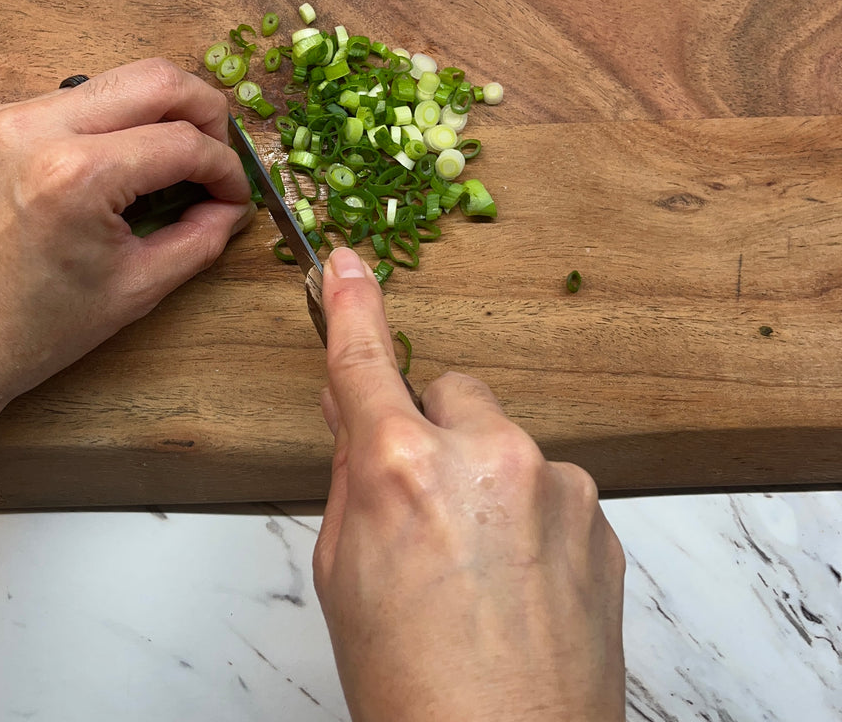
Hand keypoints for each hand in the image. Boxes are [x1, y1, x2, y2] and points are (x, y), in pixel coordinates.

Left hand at [0, 58, 252, 413]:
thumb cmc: (29, 330)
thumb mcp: (135, 289)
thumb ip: (200, 237)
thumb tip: (231, 206)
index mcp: (76, 175)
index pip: (182, 142)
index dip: (225, 168)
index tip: (237, 195)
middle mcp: (39, 127)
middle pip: (157, 78)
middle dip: (205, 112)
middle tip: (219, 156)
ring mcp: (10, 117)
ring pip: (118, 79)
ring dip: (161, 111)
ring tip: (176, 162)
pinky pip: (78, 99)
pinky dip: (117, 120)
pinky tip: (126, 164)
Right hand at [313, 246, 625, 721]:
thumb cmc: (410, 683)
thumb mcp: (345, 571)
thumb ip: (351, 472)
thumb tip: (348, 406)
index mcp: (401, 467)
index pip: (364, 361)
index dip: (351, 305)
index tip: (347, 263)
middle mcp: (485, 456)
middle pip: (449, 390)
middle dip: (430, 425)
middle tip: (423, 500)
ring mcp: (552, 482)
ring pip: (503, 439)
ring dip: (484, 474)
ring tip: (476, 562)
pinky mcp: (598, 514)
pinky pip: (548, 482)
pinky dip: (529, 511)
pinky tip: (518, 578)